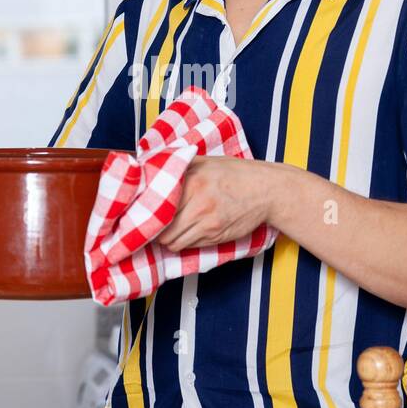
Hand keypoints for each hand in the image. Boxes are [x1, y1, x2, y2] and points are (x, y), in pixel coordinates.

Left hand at [155, 156, 279, 251]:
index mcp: (192, 182)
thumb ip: (179, 164)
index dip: (145, 213)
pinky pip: (190, 246)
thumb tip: (150, 166)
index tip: (139, 215)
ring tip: (167, 231)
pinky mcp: (216, 236)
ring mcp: (208, 223)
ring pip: (174, 242)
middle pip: (162, 229)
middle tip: (150, 227)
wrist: (266, 190)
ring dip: (168, 239)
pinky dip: (184, 242)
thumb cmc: (236, 173)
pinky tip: (186, 232)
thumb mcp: (206, 161)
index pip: (157, 206)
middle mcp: (199, 204)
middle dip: (154, 231)